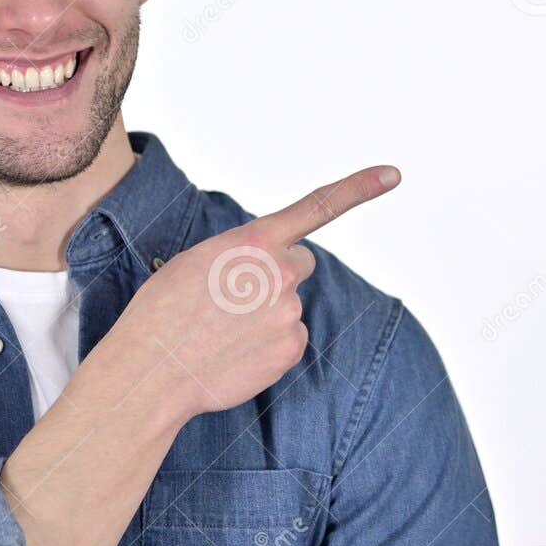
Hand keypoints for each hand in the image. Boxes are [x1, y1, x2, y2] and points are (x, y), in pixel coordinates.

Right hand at [94, 164, 401, 421]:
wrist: (152, 371)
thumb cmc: (162, 312)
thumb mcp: (198, 260)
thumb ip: (243, 255)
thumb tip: (267, 273)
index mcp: (254, 241)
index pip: (317, 206)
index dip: (360, 188)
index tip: (393, 175)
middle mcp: (280, 272)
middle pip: (298, 264)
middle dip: (276, 275)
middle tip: (233, 298)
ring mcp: (290, 313)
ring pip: (287, 306)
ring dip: (264, 315)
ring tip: (221, 331)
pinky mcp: (292, 349)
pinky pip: (287, 339)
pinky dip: (266, 347)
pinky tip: (233, 353)